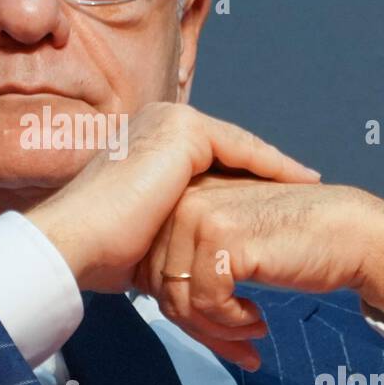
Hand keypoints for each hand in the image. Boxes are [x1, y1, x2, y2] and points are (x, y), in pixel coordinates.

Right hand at [25, 103, 320, 297]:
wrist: (76, 243)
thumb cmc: (102, 252)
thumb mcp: (150, 234)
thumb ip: (174, 230)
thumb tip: (200, 262)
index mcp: (143, 142)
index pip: (204, 161)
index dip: (241, 182)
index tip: (271, 201)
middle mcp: (156, 122)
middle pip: (225, 151)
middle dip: (264, 172)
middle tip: (302, 189)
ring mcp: (169, 122)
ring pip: (237, 147)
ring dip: (274, 167)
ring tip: (308, 185)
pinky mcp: (183, 130)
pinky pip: (241, 149)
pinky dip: (272, 165)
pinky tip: (298, 180)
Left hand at [133, 174, 383, 370]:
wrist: (353, 233)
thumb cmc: (298, 243)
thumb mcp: (234, 242)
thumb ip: (194, 258)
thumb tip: (158, 299)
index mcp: (183, 199)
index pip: (156, 268)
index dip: (182, 310)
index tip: (214, 334)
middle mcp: (185, 201)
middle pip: (163, 286)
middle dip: (198, 327)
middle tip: (236, 346)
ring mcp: (202, 217)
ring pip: (181, 299)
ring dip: (216, 330)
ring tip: (249, 336)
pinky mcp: (224, 239)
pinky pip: (206, 302)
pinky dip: (231, 323)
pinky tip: (257, 319)